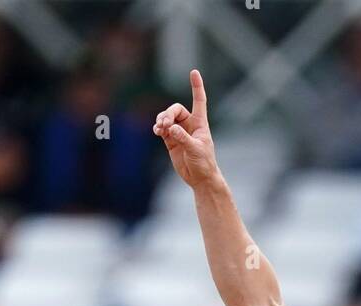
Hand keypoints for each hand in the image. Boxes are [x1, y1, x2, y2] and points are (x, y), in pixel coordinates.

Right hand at [153, 69, 218, 187]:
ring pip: (167, 118)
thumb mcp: (195, 150)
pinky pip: (162, 129)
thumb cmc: (204, 163)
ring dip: (161, 121)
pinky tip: (157, 131)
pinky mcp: (171, 140)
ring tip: (160, 129)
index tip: (194, 72)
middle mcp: (189, 125)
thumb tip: (171, 129)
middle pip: (175, 110)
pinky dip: (158, 128)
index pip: (199, 101)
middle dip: (168, 114)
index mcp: (200, 123)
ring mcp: (179, 132)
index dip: (196, 86)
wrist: (200, 179)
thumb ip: (183, 138)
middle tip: (165, 124)